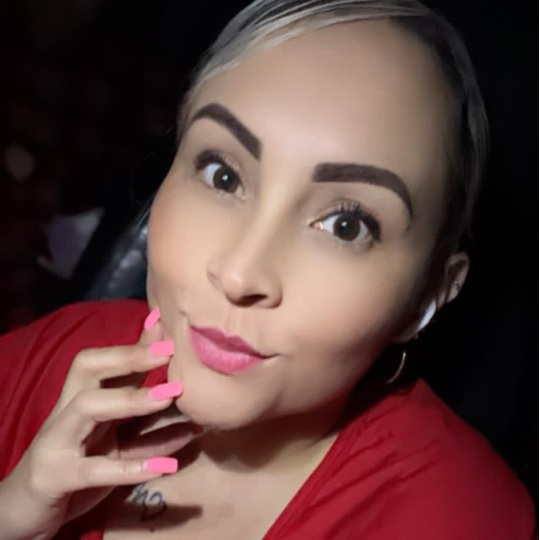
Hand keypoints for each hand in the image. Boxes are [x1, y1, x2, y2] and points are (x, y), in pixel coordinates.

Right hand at [0, 315, 192, 539]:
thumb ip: (136, 407)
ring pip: (87, 407)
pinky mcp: (55, 478)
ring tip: (171, 396)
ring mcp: (56, 443)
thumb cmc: (73, 464)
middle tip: (168, 352)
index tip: (167, 333)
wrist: (22, 512)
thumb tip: (178, 382)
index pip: (98, 360)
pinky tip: (166, 465)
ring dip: (131, 400)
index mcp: (78, 399)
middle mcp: (66, 413)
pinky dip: (130, 468)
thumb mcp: (106, 433)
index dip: (132, 346)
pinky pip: (93, 470)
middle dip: (128, 357)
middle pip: (86, 369)